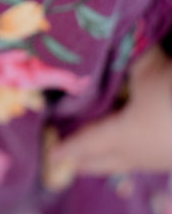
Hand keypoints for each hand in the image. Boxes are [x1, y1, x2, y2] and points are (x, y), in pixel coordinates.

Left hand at [43, 46, 171, 188]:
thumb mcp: (149, 68)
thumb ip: (126, 63)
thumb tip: (112, 51)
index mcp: (127, 137)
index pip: (89, 143)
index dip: (70, 147)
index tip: (54, 153)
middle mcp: (144, 154)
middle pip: (108, 161)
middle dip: (87, 161)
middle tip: (70, 161)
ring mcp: (166, 159)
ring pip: (131, 162)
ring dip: (112, 159)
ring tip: (100, 156)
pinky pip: (149, 158)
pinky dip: (134, 153)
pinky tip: (137, 148)